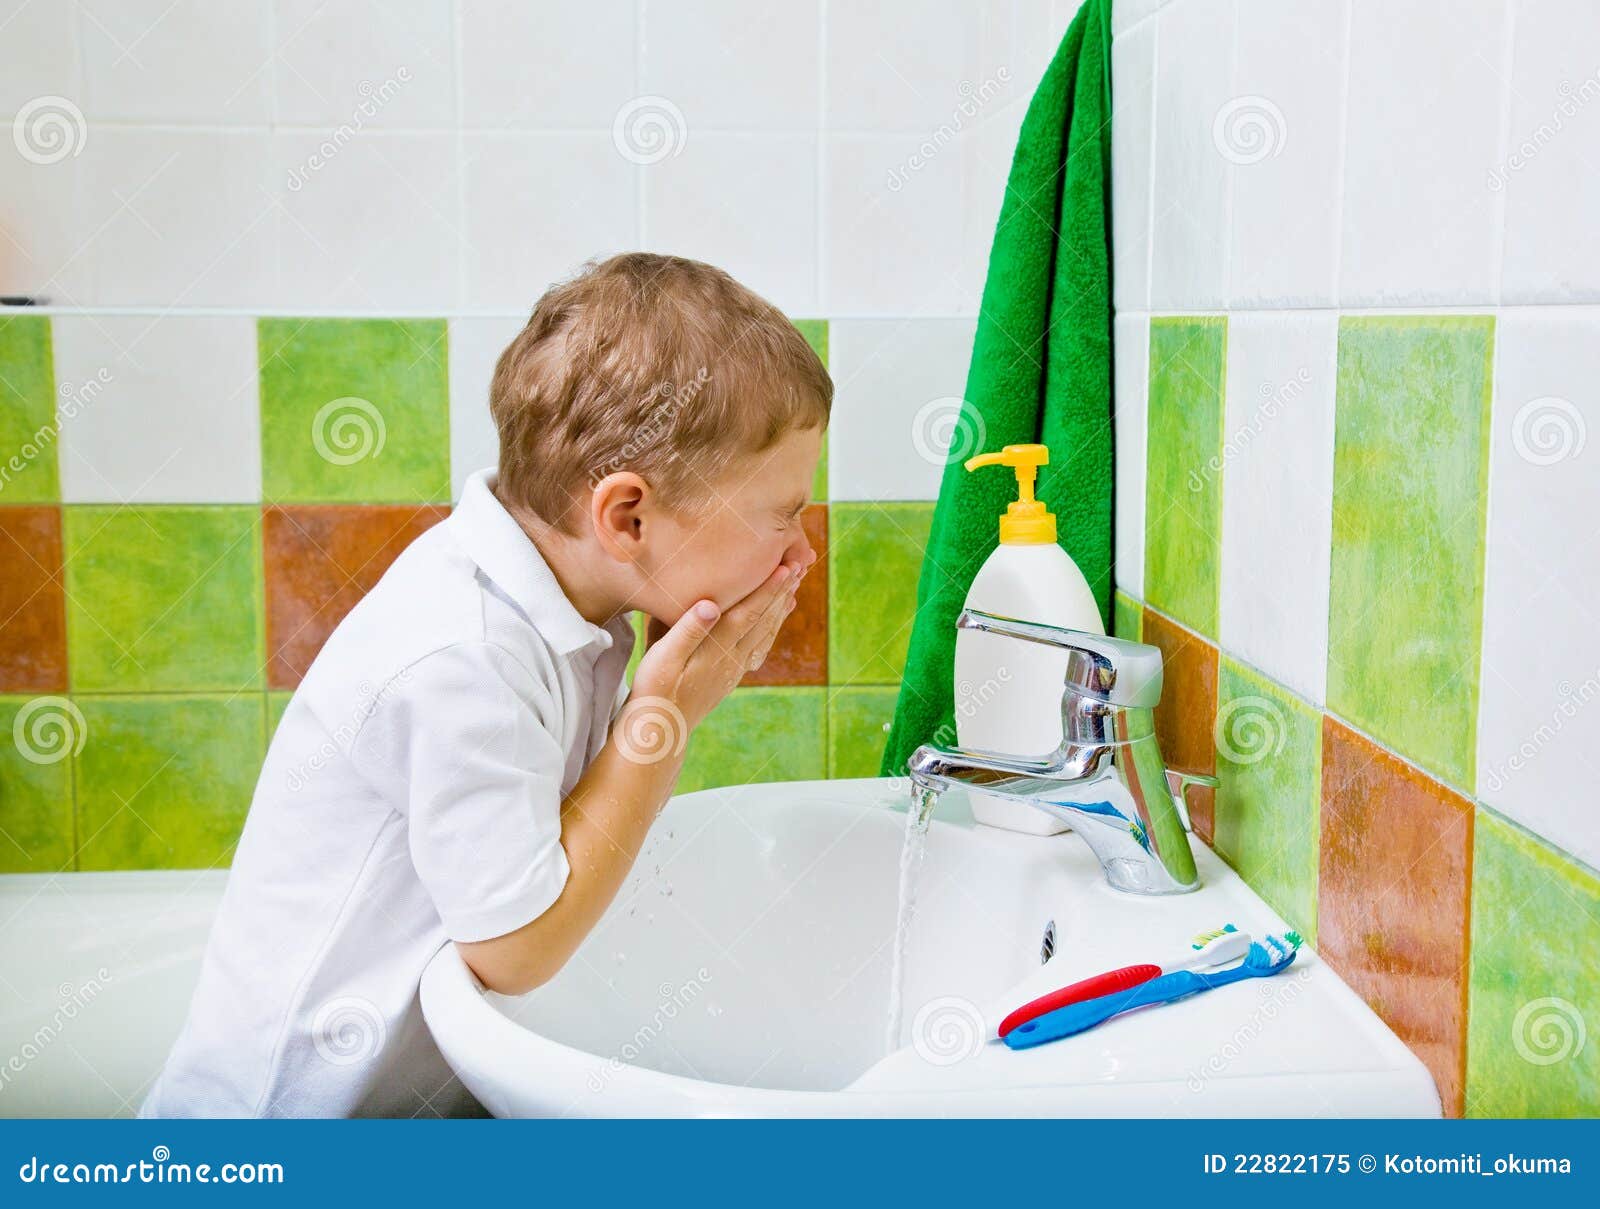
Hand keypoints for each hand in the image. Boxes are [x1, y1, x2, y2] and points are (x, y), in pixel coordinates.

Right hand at [629, 560, 804, 731]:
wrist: (661, 730)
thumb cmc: (655, 690)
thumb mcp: (662, 657)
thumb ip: (687, 629)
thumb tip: (710, 603)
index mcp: (716, 647)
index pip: (749, 612)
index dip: (769, 589)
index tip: (787, 567)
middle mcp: (731, 657)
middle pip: (763, 620)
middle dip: (781, 593)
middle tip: (800, 567)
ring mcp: (732, 669)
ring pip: (763, 635)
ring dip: (779, 611)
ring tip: (793, 590)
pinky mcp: (727, 677)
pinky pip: (757, 649)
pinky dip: (769, 632)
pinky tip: (772, 624)